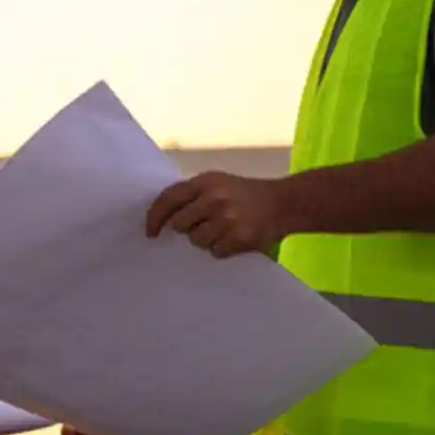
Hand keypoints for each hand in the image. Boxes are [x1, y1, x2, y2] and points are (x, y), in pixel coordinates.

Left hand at [146, 170, 294, 257]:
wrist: (283, 203)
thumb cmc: (245, 194)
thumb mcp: (218, 183)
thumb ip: (193, 194)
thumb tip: (163, 216)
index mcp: (206, 181)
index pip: (169, 198)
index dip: (155, 216)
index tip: (150, 232)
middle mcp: (214, 198)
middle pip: (180, 224)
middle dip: (186, 229)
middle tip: (202, 226)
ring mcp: (228, 219)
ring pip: (197, 241)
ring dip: (205, 240)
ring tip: (221, 231)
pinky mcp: (239, 238)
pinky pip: (215, 252)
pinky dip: (221, 249)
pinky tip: (233, 239)